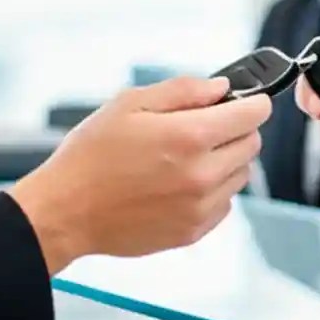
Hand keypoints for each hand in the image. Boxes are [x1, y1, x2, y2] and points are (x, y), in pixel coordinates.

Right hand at [8, 76, 269, 274]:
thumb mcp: (130, 103)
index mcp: (189, 137)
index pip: (253, 115)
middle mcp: (202, 175)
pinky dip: (212, 190)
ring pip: (240, 175)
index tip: (242, 100)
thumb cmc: (91, 155)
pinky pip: (224, 203)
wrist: (65, 211)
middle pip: (251, 144)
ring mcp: (199, 207)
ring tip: (185, 157)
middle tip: (201, 127)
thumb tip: (221, 87)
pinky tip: (178, 183)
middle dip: (235, 129)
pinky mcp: (193, 232)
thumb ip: (184, 90)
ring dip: (224, 161)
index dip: (250, 101)